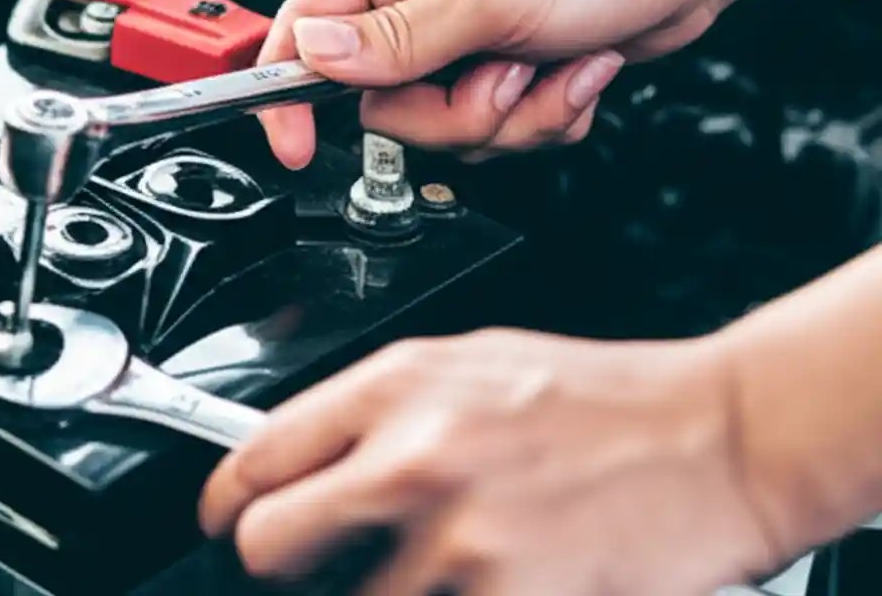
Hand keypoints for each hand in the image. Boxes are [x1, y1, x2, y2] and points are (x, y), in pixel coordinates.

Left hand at [199, 329, 779, 595]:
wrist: (716, 438)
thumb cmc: (598, 399)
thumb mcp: (467, 366)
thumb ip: (372, 411)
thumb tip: (295, 458)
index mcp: (396, 387)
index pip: (253, 457)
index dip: (223, 502)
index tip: (224, 521)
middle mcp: (414, 458)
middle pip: (267, 543)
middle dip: (281, 559)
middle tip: (318, 559)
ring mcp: (457, 540)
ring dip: (383, 592)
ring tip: (445, 561)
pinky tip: (491, 574)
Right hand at [257, 0, 848, 167]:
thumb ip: (398, 38)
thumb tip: (316, 55)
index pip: (308, 29)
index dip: (288, 92)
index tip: (293, 145)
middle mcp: (424, 1)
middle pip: (385, 103)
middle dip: (450, 113)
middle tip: (498, 79)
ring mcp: (467, 42)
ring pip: (445, 128)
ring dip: (508, 116)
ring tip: (549, 68)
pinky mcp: (508, 73)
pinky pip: (497, 133)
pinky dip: (543, 118)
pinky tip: (573, 74)